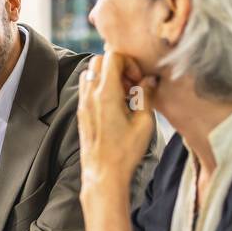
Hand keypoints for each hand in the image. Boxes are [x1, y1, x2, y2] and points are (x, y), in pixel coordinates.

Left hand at [78, 52, 157, 196]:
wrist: (103, 174)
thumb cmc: (125, 152)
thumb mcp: (144, 122)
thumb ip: (146, 96)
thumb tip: (150, 80)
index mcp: (106, 94)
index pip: (113, 57)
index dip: (129, 62)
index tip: (138, 79)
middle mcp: (90, 95)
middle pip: (100, 60)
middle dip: (118, 66)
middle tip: (132, 85)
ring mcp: (83, 103)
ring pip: (91, 72)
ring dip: (108, 76)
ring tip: (123, 94)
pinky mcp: (81, 112)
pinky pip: (87, 87)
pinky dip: (100, 87)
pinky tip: (114, 104)